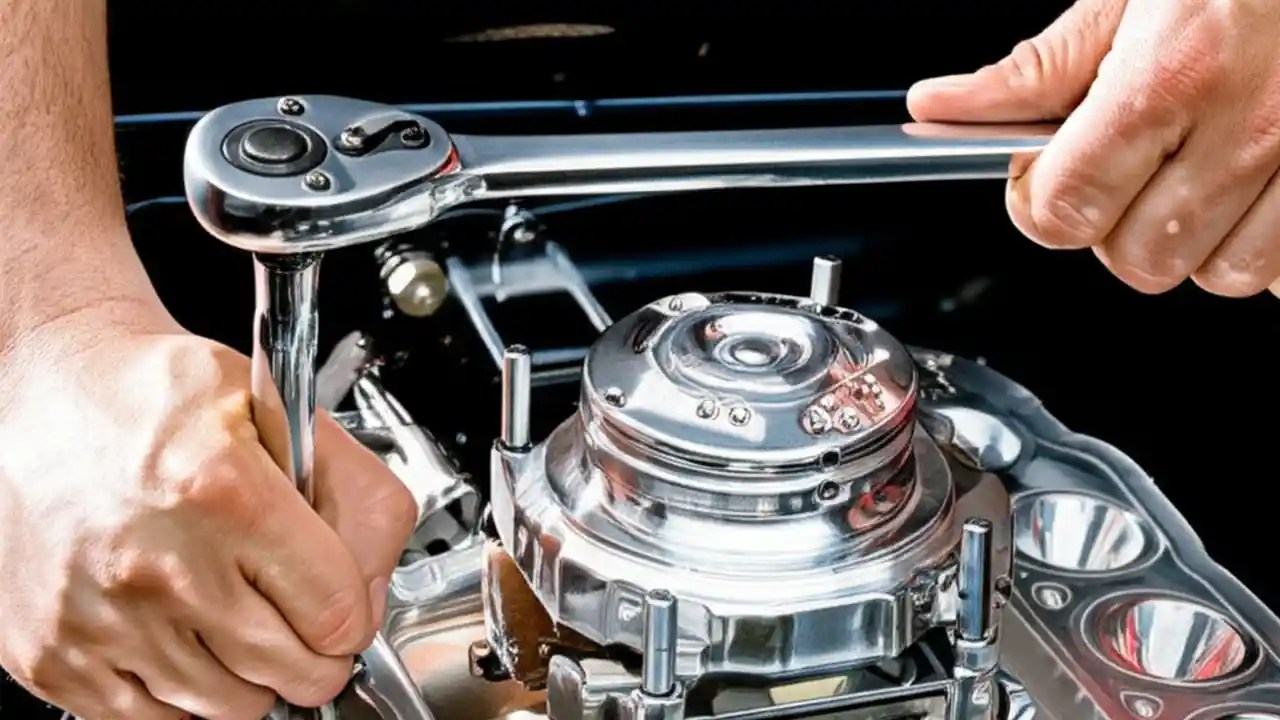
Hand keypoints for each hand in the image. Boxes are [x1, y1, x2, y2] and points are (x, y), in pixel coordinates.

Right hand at [0, 305, 416, 719]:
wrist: (36, 399)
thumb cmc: (150, 396)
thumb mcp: (276, 407)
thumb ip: (355, 492)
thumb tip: (372, 588)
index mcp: (226, 492)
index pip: (337, 613)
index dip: (354, 615)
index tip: (342, 605)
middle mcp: (162, 564)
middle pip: (293, 672)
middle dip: (315, 652)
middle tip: (300, 617)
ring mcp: (104, 619)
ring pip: (232, 707)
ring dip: (253, 675)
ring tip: (236, 613)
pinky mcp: (55, 657)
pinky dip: (183, 693)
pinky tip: (181, 633)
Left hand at [907, 0, 1279, 297]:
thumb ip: (1035, 70)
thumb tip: (938, 109)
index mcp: (1170, 76)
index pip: (1066, 208)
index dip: (1039, 202)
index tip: (1046, 178)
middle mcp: (1248, 126)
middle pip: (1137, 259)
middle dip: (1113, 226)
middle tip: (1127, 171)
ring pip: (1219, 275)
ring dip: (1192, 241)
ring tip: (1195, 173)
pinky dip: (1263, 246)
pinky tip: (1251, 192)